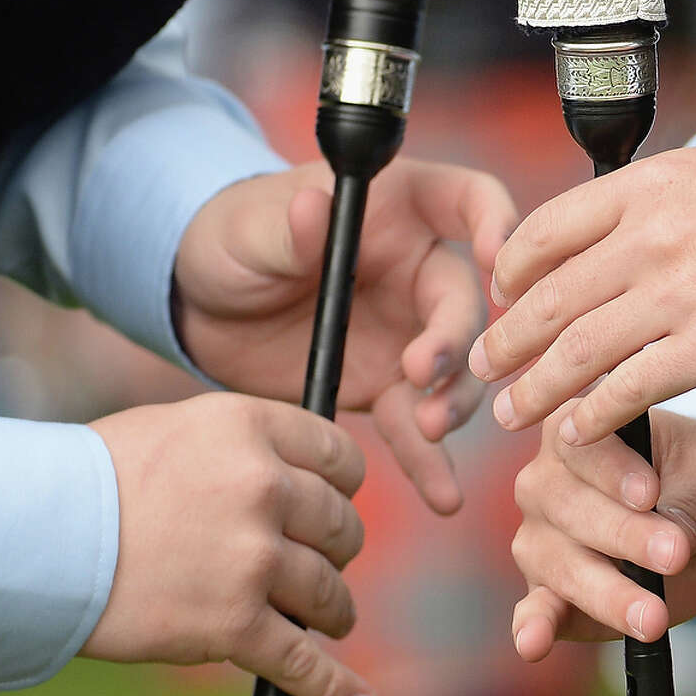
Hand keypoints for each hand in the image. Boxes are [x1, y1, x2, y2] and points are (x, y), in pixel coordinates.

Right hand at [82, 393, 376, 695]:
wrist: (36, 535)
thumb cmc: (92, 481)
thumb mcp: (176, 429)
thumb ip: (241, 449)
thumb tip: (293, 480)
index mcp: (248, 428)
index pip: (339, 455)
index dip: (344, 486)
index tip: (336, 505)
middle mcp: (261, 487)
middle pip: (342, 526)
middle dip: (336, 550)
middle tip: (317, 565)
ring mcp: (251, 558)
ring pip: (329, 593)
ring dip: (333, 612)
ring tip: (325, 620)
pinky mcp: (235, 623)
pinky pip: (304, 664)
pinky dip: (338, 690)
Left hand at [173, 157, 516, 512]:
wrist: (200, 306)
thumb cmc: (232, 237)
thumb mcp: (251, 226)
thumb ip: (287, 226)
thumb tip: (312, 206)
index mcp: (399, 211)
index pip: (469, 200)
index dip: (495, 222)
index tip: (493, 258)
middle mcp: (418, 271)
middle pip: (464, 304)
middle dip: (455, 342)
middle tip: (421, 374)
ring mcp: (408, 334)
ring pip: (455, 373)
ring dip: (453, 404)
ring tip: (427, 431)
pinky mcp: (385, 387)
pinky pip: (416, 424)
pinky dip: (428, 461)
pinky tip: (441, 495)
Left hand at [469, 146, 695, 443]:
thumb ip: (654, 204)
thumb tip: (613, 230)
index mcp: (647, 189)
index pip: (546, 231)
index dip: (512, 272)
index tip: (503, 299)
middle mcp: (649, 238)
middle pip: (550, 298)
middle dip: (507, 341)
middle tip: (483, 368)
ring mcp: (677, 294)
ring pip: (576, 350)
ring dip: (535, 389)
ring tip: (511, 414)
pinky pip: (628, 390)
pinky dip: (593, 417)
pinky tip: (574, 436)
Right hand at [510, 404, 695, 660]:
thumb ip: (690, 499)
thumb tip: (673, 542)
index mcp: (578, 430)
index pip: (582, 447)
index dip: (613, 473)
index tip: (650, 495)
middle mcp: (545, 482)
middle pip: (566, 507)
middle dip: (623, 536)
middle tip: (675, 555)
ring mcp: (540, 539)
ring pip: (557, 563)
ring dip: (605, 592)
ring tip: (651, 617)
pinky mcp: (551, 592)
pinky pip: (535, 609)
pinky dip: (533, 626)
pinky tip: (534, 643)